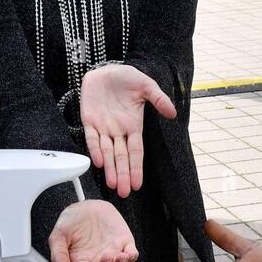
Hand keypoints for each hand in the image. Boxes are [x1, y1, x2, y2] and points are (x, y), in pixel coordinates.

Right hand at [49, 199, 138, 261]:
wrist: (86, 205)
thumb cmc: (70, 221)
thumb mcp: (58, 234)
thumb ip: (59, 253)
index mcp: (81, 261)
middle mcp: (97, 260)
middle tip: (106, 257)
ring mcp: (112, 252)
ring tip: (121, 256)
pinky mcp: (124, 243)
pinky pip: (131, 253)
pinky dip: (132, 255)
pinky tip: (129, 253)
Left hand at [80, 63, 176, 197]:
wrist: (105, 69)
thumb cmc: (126, 77)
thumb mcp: (146, 85)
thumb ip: (158, 98)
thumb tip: (172, 112)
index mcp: (133, 125)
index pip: (136, 151)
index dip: (136, 167)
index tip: (138, 183)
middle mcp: (119, 130)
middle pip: (122, 157)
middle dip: (123, 175)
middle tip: (124, 192)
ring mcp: (104, 127)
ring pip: (107, 153)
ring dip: (110, 169)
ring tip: (112, 184)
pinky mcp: (89, 121)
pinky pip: (91, 138)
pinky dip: (94, 150)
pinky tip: (99, 162)